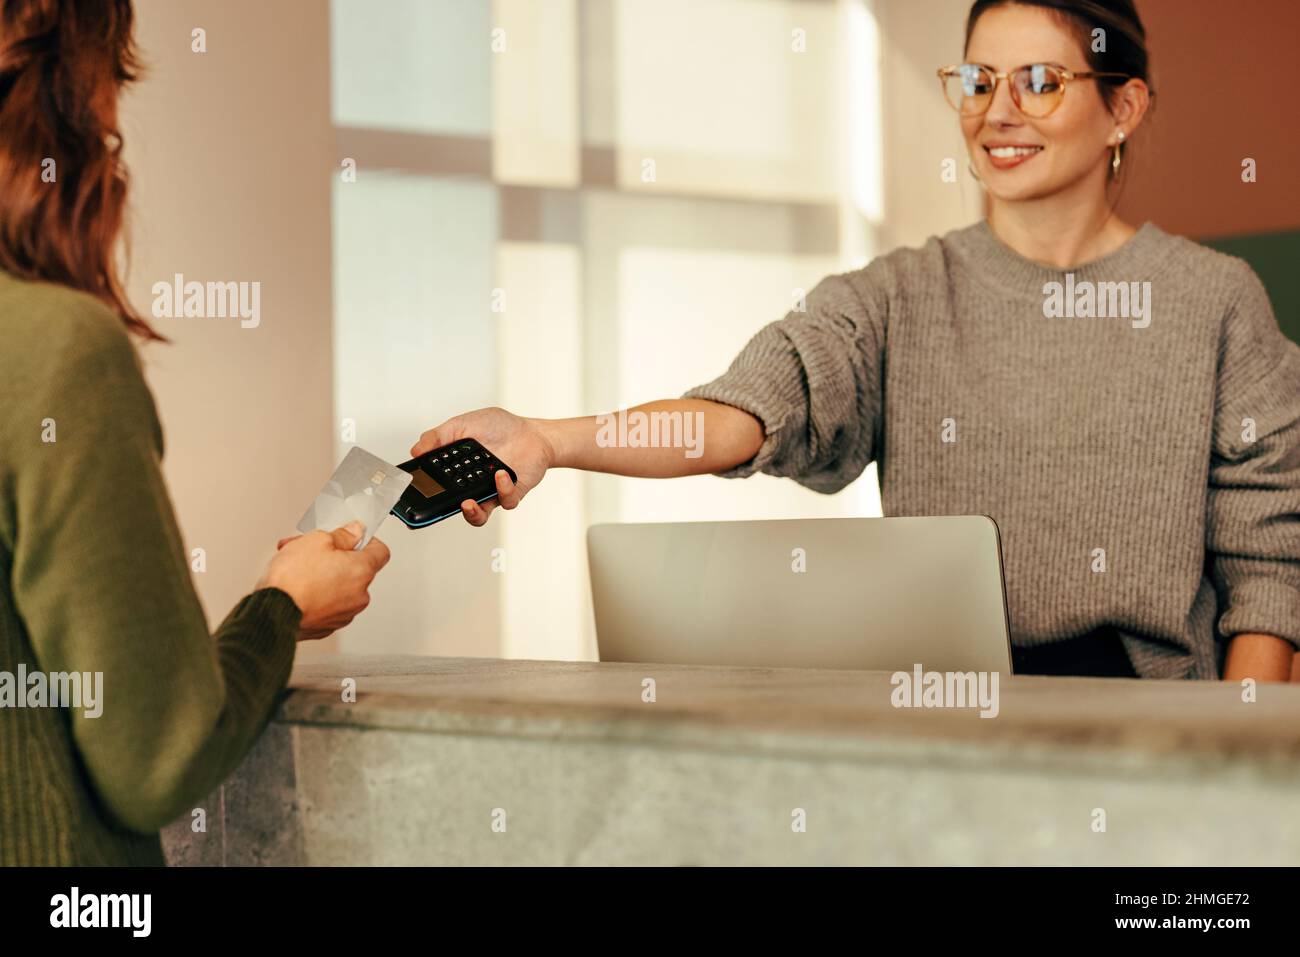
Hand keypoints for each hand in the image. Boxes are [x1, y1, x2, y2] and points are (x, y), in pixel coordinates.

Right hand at [260, 521, 390, 640]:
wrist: (271, 614)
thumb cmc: (292, 581)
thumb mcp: (317, 540)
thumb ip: (342, 535)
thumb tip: (354, 531)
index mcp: (362, 571)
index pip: (380, 551)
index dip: (366, 541)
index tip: (352, 537)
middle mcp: (358, 596)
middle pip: (355, 569)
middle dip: (335, 557)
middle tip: (311, 550)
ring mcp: (343, 614)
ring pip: (339, 587)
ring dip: (323, 575)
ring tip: (296, 568)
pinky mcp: (326, 626)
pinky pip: (327, 604)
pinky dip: (316, 595)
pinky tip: (297, 587)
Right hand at [411, 407, 554, 526]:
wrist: (532, 432)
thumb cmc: (498, 428)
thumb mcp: (461, 424)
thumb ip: (437, 436)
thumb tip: (416, 450)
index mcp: (456, 471)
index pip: (436, 487)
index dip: (425, 494)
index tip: (414, 494)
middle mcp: (471, 485)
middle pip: (453, 507)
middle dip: (444, 511)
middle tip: (439, 505)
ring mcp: (491, 492)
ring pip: (479, 515)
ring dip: (472, 512)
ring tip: (468, 502)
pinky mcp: (511, 494)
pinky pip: (505, 501)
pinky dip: (502, 489)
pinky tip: (500, 473)